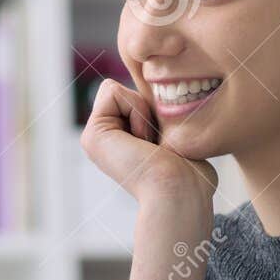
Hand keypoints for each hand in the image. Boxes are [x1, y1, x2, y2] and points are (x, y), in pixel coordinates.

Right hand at [80, 79, 217, 201]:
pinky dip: (137, 111)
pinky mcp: (92, 135)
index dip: (152, 108)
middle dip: (146, 108)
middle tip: (156, 144)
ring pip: (114, 89)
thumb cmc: (188, 172)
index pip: (131, 95)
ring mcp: (94, 139)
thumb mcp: (175, 135)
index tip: (162, 141)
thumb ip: (160, 116)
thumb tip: (167, 96)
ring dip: (143, 112)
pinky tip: (143, 142)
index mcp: (119, 141)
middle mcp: (103, 141)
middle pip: (121, 90)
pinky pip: (113, 92)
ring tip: (149, 145)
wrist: (179, 191)